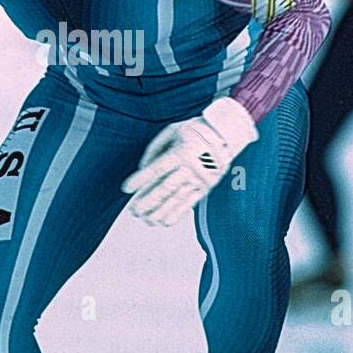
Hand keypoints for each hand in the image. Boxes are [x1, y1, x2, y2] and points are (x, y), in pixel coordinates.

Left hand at [121, 98, 257, 225]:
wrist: (225, 135)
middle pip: (165, 189)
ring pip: (176, 199)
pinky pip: (190, 204)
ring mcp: (199, 180)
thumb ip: (155, 148)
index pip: (156, 169)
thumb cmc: (195, 130)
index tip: (126, 189)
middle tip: (134, 210)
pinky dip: (176, 214)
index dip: (140, 180)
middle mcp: (190, 168)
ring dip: (159, 212)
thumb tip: (142, 168)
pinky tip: (164, 222)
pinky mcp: (206, 188)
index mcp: (180, 152)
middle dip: (147, 201)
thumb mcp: (173, 130)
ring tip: (146, 220)